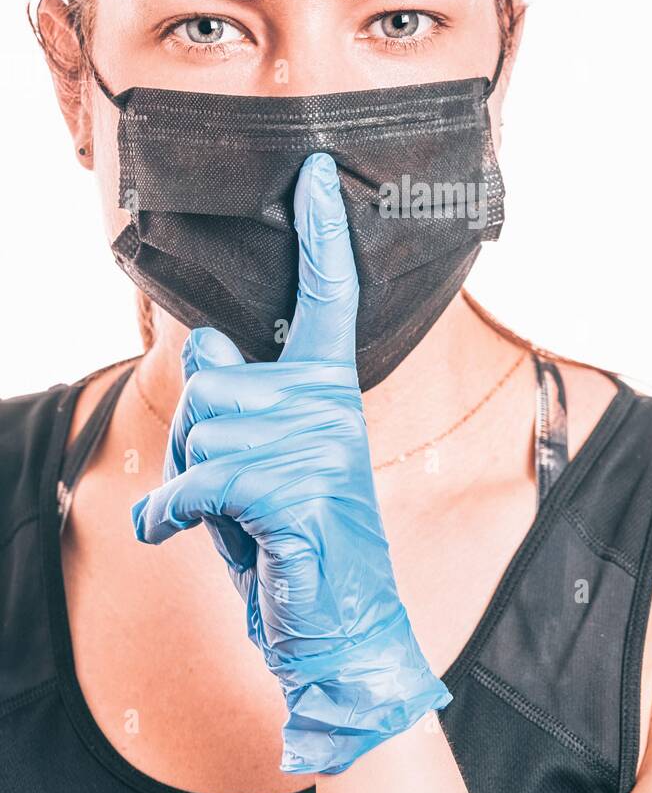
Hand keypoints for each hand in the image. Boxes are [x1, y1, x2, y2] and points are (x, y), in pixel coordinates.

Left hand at [130, 151, 451, 774]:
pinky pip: (194, 484)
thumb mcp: (267, 458)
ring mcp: (317, 448)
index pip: (329, 294)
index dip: (320, 230)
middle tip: (236, 490)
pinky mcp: (292, 494)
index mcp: (332, 388)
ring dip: (193, 487)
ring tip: (238, 519)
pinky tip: (174, 534)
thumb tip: (207, 343)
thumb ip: (243, 399)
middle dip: (198, 441)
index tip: (317, 168)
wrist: (339, 624)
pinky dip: (170, 517)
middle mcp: (331, 406)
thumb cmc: (294, 537)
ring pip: (198, 434)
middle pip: (211, 381)